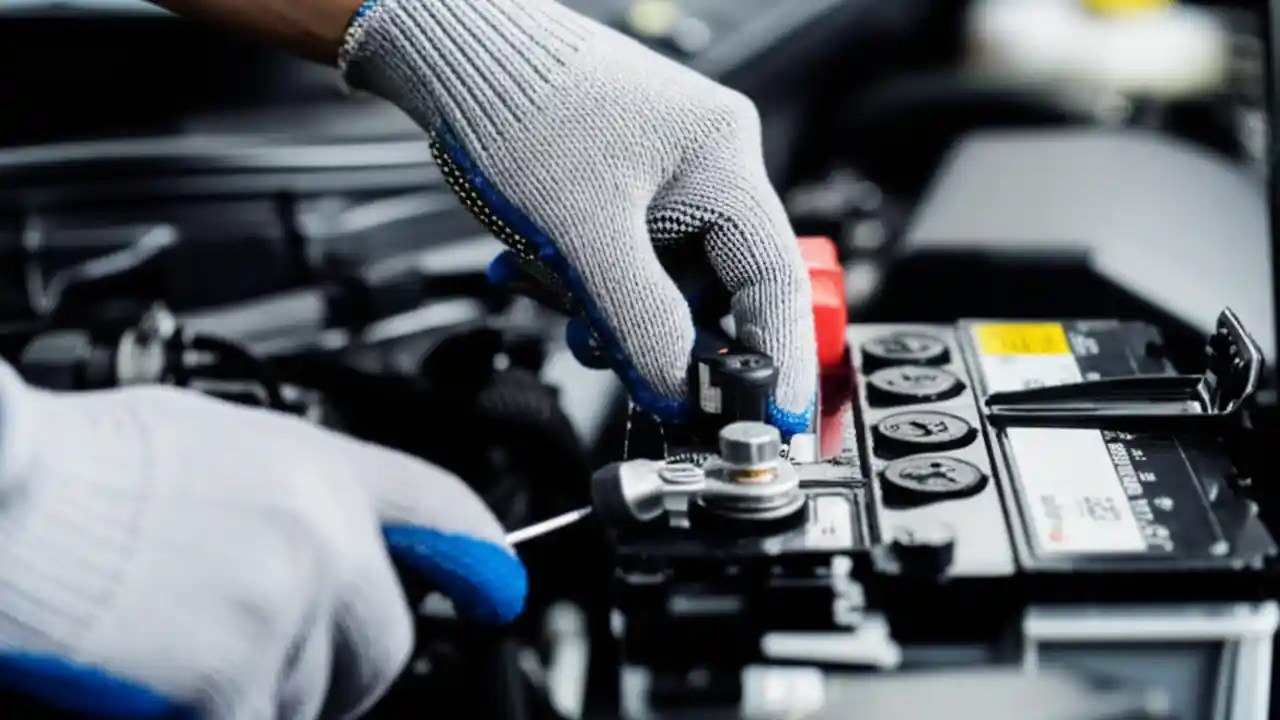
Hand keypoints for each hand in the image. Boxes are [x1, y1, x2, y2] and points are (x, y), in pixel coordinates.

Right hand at [0, 362, 524, 718]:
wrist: (9, 495)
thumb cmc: (86, 466)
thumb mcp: (214, 441)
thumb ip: (286, 493)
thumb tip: (313, 533)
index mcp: (319, 470)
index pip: (440, 509)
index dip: (480, 555)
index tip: (500, 587)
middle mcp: (320, 539)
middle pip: (388, 641)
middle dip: (351, 673)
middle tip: (295, 675)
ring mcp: (282, 610)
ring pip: (316, 697)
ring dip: (270, 696)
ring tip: (189, 656)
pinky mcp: (231, 677)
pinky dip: (228, 716)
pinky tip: (177, 693)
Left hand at [339, 0, 817, 435]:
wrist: (455, 49)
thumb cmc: (520, 107)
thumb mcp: (585, 233)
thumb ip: (640, 320)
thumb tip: (677, 392)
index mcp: (724, 160)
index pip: (776, 278)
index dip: (778, 358)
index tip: (775, 422)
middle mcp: (709, 164)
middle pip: (722, 287)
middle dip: (671, 336)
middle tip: (638, 374)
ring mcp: (668, 174)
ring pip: (670, 281)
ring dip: (619, 312)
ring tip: (565, 306)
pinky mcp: (628, 185)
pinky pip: (633, 259)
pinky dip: (595, 284)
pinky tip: (549, 278)